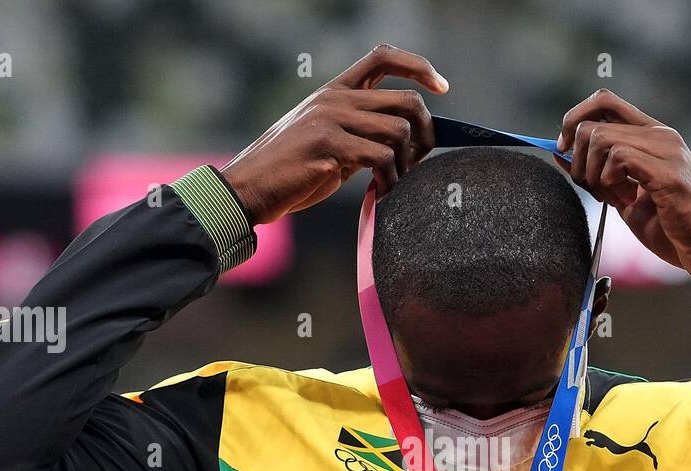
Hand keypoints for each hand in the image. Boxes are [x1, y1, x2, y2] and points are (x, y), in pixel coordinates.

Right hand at [220, 44, 447, 224]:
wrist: (248, 189)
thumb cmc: (291, 173)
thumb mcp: (330, 143)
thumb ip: (362, 133)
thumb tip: (407, 141)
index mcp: (335, 91)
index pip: (384, 57)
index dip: (419, 67)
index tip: (442, 88)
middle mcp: (335, 98)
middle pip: (405, 101)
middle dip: (426, 134)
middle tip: (420, 162)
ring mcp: (330, 119)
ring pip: (398, 131)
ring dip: (407, 165)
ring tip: (395, 185)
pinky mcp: (327, 145)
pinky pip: (380, 157)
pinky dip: (391, 180)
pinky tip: (383, 194)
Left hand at [557, 90, 690, 285]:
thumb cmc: (671, 229)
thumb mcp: (623, 197)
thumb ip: (597, 173)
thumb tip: (559, 151)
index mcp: (653, 136)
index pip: (603, 101)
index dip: (574, 120)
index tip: (565, 151)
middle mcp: (661, 134)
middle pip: (592, 123)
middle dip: (578, 162)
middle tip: (595, 191)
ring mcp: (666, 150)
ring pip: (600, 139)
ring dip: (593, 176)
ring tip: (616, 200)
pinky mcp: (667, 172)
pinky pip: (617, 158)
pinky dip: (609, 184)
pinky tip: (627, 202)